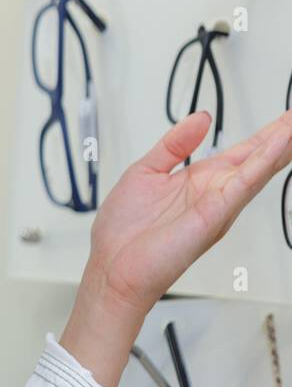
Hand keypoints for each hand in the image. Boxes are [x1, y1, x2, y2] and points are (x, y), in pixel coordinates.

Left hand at [60, 108, 291, 386]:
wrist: (112, 268)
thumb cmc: (124, 232)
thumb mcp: (146, 171)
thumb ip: (174, 144)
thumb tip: (201, 118)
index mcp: (198, 181)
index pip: (240, 153)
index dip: (264, 134)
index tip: (285, 118)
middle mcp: (214, 193)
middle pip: (257, 159)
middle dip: (281, 137)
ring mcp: (217, 205)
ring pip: (258, 169)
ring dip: (280, 145)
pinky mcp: (213, 216)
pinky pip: (243, 185)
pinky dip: (262, 164)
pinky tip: (279, 145)